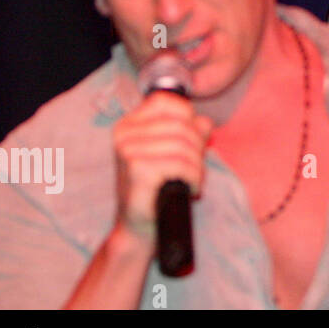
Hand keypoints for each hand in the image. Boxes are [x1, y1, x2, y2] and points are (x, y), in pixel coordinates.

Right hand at [112, 89, 211, 242]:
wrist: (139, 226)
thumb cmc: (158, 187)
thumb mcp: (175, 152)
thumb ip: (190, 131)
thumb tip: (204, 122)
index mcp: (129, 124)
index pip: (167, 101)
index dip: (188, 118)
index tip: (191, 142)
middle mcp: (124, 134)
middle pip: (181, 125)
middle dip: (198, 147)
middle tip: (195, 168)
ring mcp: (128, 151)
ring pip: (184, 145)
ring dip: (197, 166)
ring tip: (192, 180)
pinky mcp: (137, 170)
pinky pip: (181, 164)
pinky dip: (194, 178)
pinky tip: (189, 189)